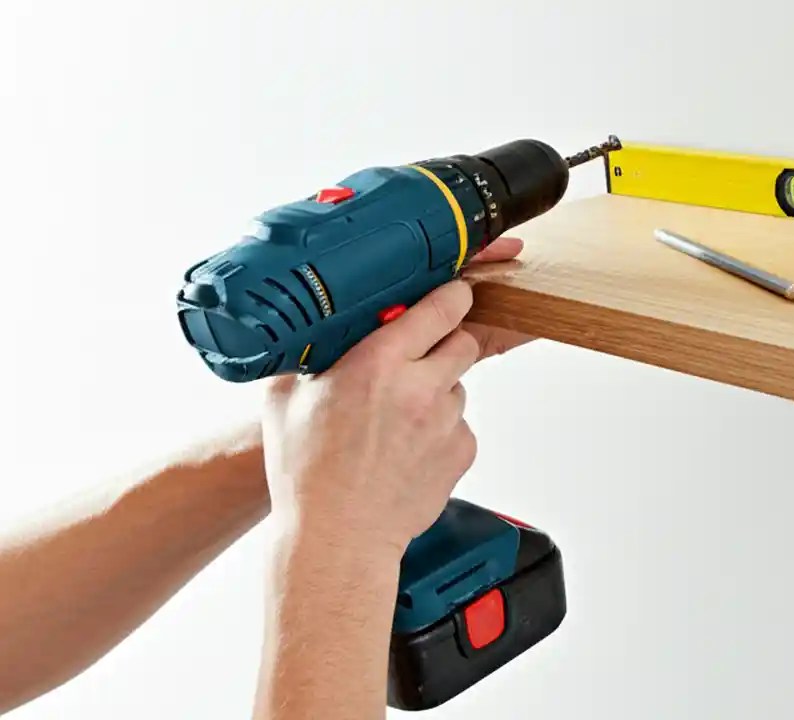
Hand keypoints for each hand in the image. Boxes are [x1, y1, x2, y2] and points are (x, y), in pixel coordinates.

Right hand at [259, 236, 529, 559]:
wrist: (337, 538)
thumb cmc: (308, 476)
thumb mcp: (285, 400)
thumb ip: (308, 357)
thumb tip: (314, 334)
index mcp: (378, 363)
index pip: (440, 307)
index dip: (451, 296)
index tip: (453, 293)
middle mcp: (420, 387)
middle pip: (462, 341)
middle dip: (445, 344)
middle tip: (418, 361)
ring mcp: (446, 421)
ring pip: (459, 387)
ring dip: (438, 392)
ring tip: (398, 421)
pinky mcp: (462, 451)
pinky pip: (460, 426)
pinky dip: (441, 432)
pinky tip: (407, 451)